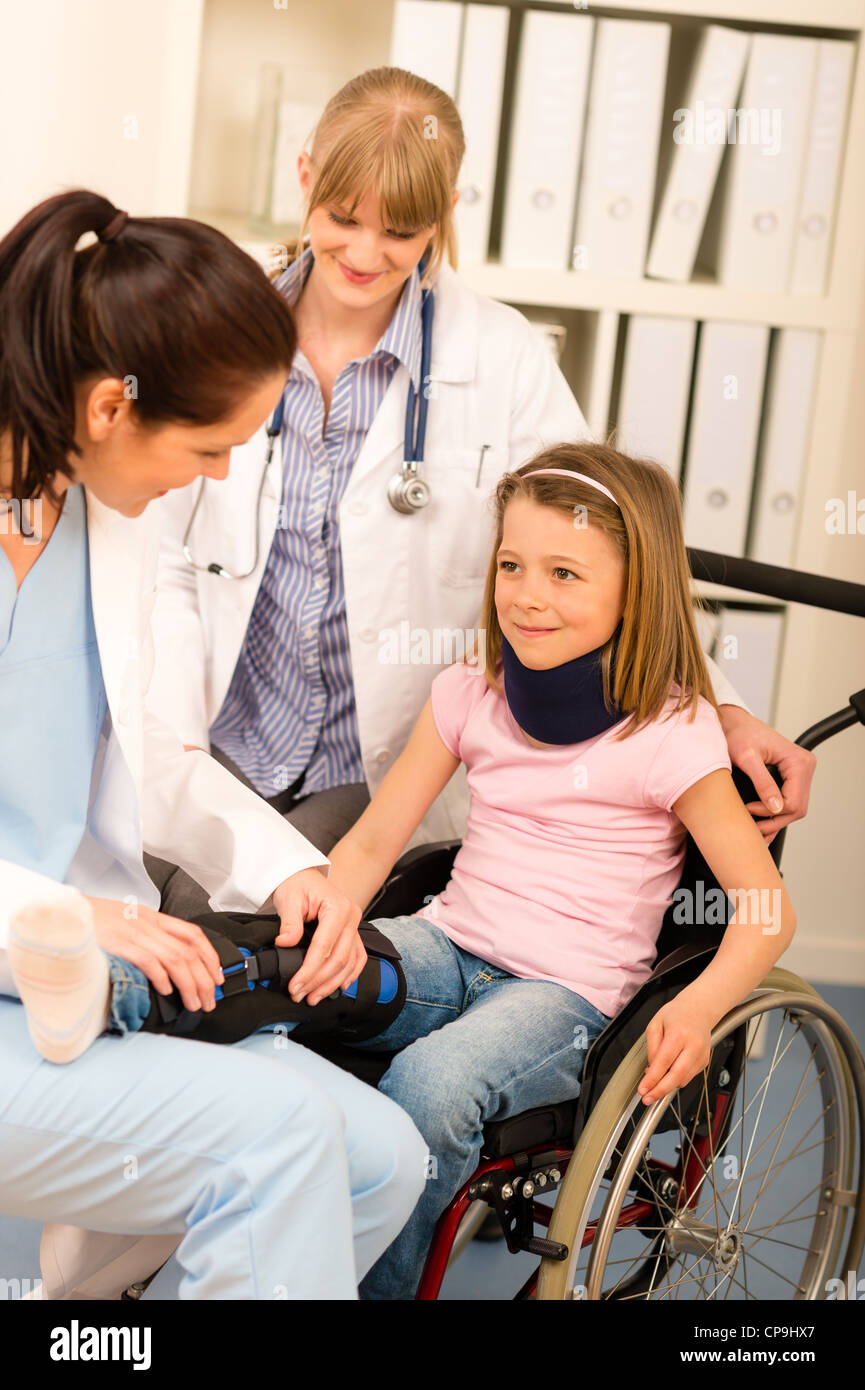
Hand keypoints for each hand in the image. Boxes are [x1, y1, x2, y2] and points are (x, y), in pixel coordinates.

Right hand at [84, 897, 223, 1012]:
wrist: (63, 913)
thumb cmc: (92, 922)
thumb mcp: (126, 922)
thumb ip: (146, 937)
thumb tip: (166, 966)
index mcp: (152, 918)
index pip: (193, 935)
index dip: (211, 956)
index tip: (218, 976)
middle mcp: (148, 924)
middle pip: (189, 952)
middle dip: (205, 979)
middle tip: (210, 1000)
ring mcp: (134, 933)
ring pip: (176, 959)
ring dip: (190, 985)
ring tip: (194, 1003)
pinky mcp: (119, 944)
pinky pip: (150, 961)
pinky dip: (162, 978)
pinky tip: (167, 992)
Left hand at [271, 868, 365, 1006]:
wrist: (303, 877)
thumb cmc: (297, 885)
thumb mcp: (289, 899)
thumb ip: (290, 923)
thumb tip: (285, 943)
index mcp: (338, 908)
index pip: (324, 947)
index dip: (309, 970)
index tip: (295, 985)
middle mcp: (351, 918)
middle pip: (339, 959)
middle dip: (318, 982)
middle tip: (299, 994)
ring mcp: (354, 926)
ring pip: (349, 963)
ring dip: (332, 984)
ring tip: (313, 997)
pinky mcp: (352, 933)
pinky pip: (358, 958)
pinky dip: (350, 975)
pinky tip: (339, 987)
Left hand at [639, 993, 713, 1104]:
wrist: (700, 1009)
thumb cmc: (677, 1014)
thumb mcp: (655, 1024)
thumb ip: (652, 1047)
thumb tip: (651, 1070)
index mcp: (679, 1034)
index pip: (664, 1062)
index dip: (652, 1079)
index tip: (643, 1090)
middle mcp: (693, 1046)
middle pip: (677, 1076)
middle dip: (660, 1091)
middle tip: (647, 1099)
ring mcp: (701, 1055)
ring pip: (683, 1080)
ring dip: (667, 1086)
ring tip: (653, 1084)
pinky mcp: (705, 1062)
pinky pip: (688, 1077)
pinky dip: (676, 1079)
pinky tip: (667, 1074)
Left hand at [717, 705, 816, 845]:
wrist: (735, 723)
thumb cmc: (739, 734)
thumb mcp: (747, 758)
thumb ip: (762, 782)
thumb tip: (776, 807)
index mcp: (798, 761)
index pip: (793, 801)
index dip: (770, 812)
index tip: (748, 809)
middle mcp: (804, 767)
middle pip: (797, 808)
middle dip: (774, 821)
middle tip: (752, 827)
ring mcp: (800, 773)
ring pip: (795, 808)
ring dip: (776, 821)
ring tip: (755, 828)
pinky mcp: (792, 777)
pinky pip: (790, 801)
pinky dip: (777, 814)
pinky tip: (764, 826)